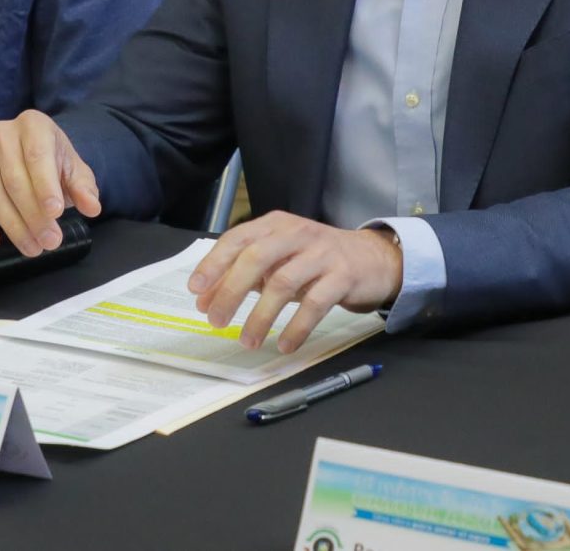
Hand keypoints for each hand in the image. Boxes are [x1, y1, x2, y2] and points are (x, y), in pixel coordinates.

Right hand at [0, 110, 100, 255]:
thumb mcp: (76, 171)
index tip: (55, 213)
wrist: (34, 153)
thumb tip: (92, 207)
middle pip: (14, 180)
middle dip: (33, 216)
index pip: (38, 156)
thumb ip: (84, 188)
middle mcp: (3, 134)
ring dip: (13, 226)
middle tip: (51, 241)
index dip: (45, 186)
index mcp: (34, 125)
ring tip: (33, 248)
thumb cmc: (55, 161)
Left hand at [187, 212, 403, 352]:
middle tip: (216, 320)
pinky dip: (297, 327)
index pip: (237, 239)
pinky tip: (285, 344)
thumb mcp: (280, 259)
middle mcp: (297, 234)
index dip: (214, 264)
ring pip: (283, 283)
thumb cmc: (318, 259)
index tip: (196, 290)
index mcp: (276, 225)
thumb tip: (206, 300)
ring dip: (261, 316)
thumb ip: (245, 275)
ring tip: (248, 341)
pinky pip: (316, 304)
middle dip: (231, 291)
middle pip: (257, 258)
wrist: (373, 257)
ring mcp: (322, 254)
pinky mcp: (343, 276)